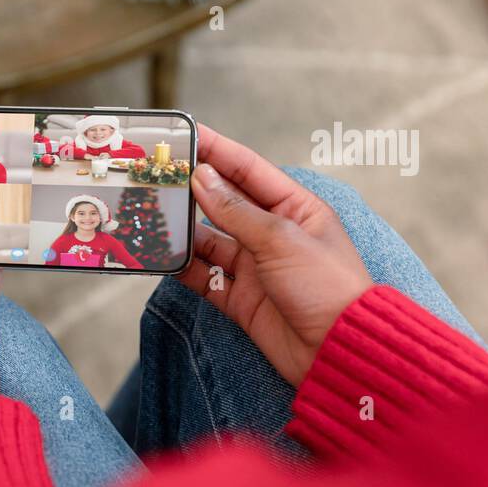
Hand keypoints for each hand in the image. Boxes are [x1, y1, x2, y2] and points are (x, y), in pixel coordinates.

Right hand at [176, 126, 373, 386]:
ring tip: (149, 216)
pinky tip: (160, 256)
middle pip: (223, 203)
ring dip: (181, 231)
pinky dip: (182, 267)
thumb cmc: (327, 288)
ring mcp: (254, 267)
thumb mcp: (281, 239)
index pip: (248, 170)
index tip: (185, 134)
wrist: (338, 352)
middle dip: (191, 191)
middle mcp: (272, 233)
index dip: (216, 150)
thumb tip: (202, 179)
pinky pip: (203, 277)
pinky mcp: (239, 299)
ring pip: (207, 241)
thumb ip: (236, 211)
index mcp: (294, 208)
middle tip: (155, 176)